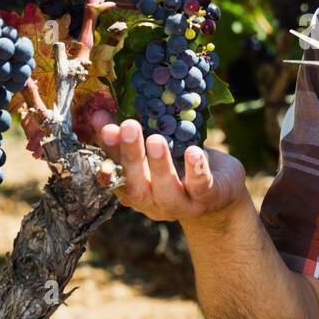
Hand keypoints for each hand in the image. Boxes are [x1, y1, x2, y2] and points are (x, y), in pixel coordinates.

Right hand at [97, 119, 246, 222]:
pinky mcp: (209, 198)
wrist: (221, 191)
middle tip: (128, 126)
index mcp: (135, 190)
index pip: (116, 172)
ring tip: (155, 139)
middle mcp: (154, 203)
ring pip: (167, 191)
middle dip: (131, 156)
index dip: (108, 152)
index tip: (104, 130)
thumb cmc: (180, 165)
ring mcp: (182, 205)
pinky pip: (201, 187)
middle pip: (137, 185)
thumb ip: (127, 137)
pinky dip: (196, 170)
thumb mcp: (153, 151)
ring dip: (159, 166)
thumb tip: (97, 113)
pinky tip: (194, 152)